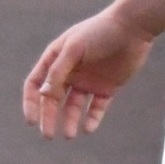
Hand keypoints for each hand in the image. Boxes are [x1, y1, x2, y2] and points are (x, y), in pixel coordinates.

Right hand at [23, 6, 156, 139]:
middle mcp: (70, 71)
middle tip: (48, 135)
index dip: (31, 102)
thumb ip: (58, 72)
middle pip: (53, 99)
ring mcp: (88, 80)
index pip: (36, 83)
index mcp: (56, 58)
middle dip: (49, 117)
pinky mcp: (106, 87)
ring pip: (74, 106)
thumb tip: (43, 95)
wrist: (132, 28)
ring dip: (70, 120)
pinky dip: (92, 119)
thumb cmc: (99, 32)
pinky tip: (88, 128)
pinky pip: (96, 107)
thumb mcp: (74, 49)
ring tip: (70, 135)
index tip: (31, 121)